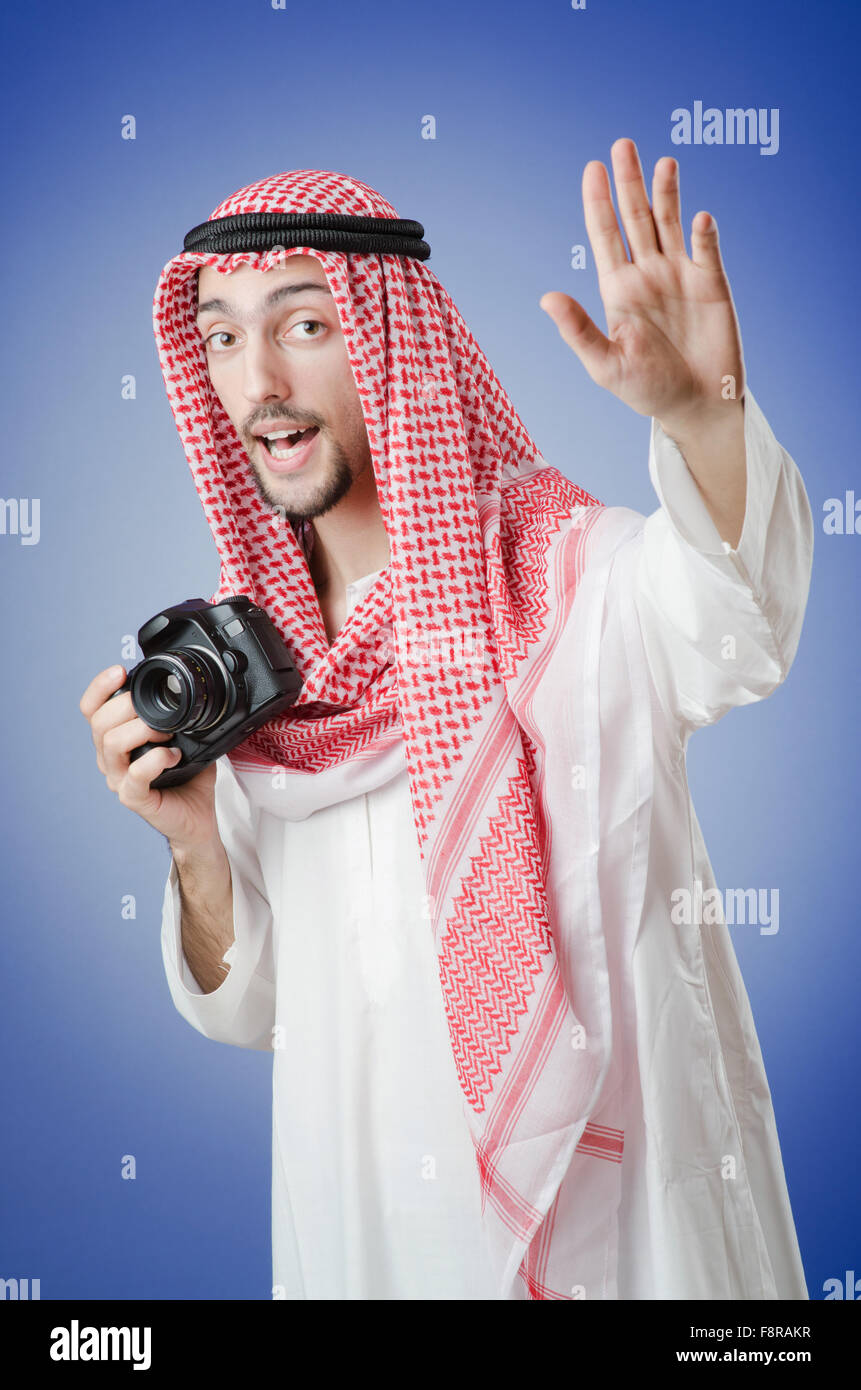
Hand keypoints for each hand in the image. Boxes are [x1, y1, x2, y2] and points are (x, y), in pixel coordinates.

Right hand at [79, 665, 219, 852]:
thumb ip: (175, 713)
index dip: (99, 687)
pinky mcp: (133, 797)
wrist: (196, 816)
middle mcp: (109, 758)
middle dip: (127, 706)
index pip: (91, 709)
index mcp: (115, 739)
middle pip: (99, 722)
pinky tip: (174, 756)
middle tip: (156, 709)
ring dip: (143, 730)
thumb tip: (184, 687)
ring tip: (169, 734)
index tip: (120, 671)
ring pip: (111, 743)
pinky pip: (135, 774)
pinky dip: (156, 759)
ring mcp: (118, 778)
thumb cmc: (187, 775)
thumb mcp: (181, 736)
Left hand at [540, 137, 744, 436]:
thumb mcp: (605, 365)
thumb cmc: (646, 390)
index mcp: (618, 289)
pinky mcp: (712, 284)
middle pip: (636, 218)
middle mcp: (647, 274)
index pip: (604, 235)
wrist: (695, 406)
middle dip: (630, 183)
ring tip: (664, 163)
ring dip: (667, 193)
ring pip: (670, 223)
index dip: (598, 201)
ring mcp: (680, 275)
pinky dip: (703, 233)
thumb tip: (547, 297)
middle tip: (623, 145)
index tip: (592, 167)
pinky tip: (699, 217)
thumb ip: (578, 330)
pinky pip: (706, 250)